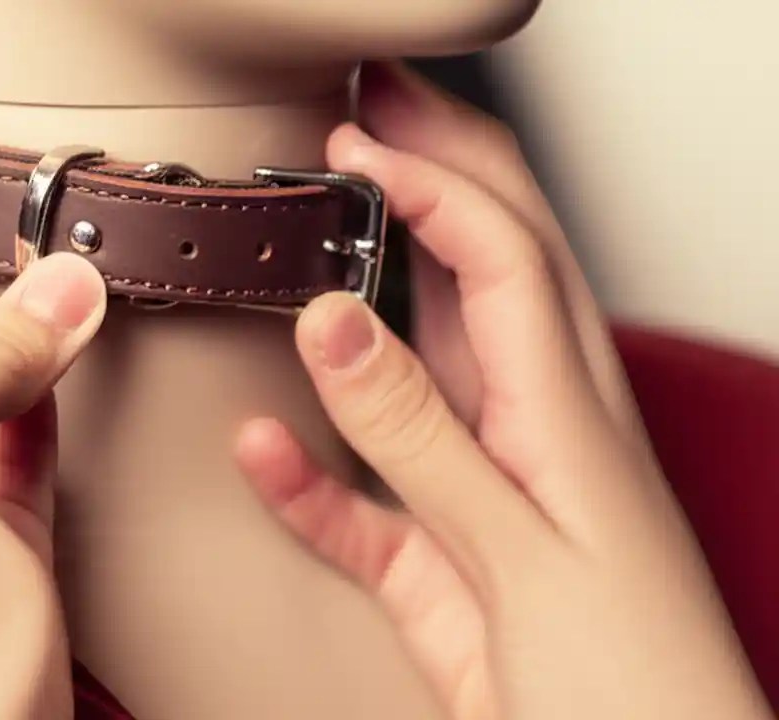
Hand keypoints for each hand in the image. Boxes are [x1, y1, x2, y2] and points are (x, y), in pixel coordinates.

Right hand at [235, 62, 774, 719]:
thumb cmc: (630, 690)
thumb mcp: (521, 550)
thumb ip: (420, 436)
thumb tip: (335, 318)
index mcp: (568, 413)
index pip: (499, 253)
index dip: (429, 179)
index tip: (354, 135)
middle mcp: (525, 434)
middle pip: (468, 276)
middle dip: (420, 184)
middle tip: (356, 117)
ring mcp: (475, 496)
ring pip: (407, 376)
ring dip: (354, 306)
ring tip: (306, 232)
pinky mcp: (433, 568)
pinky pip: (353, 503)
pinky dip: (302, 476)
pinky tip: (257, 450)